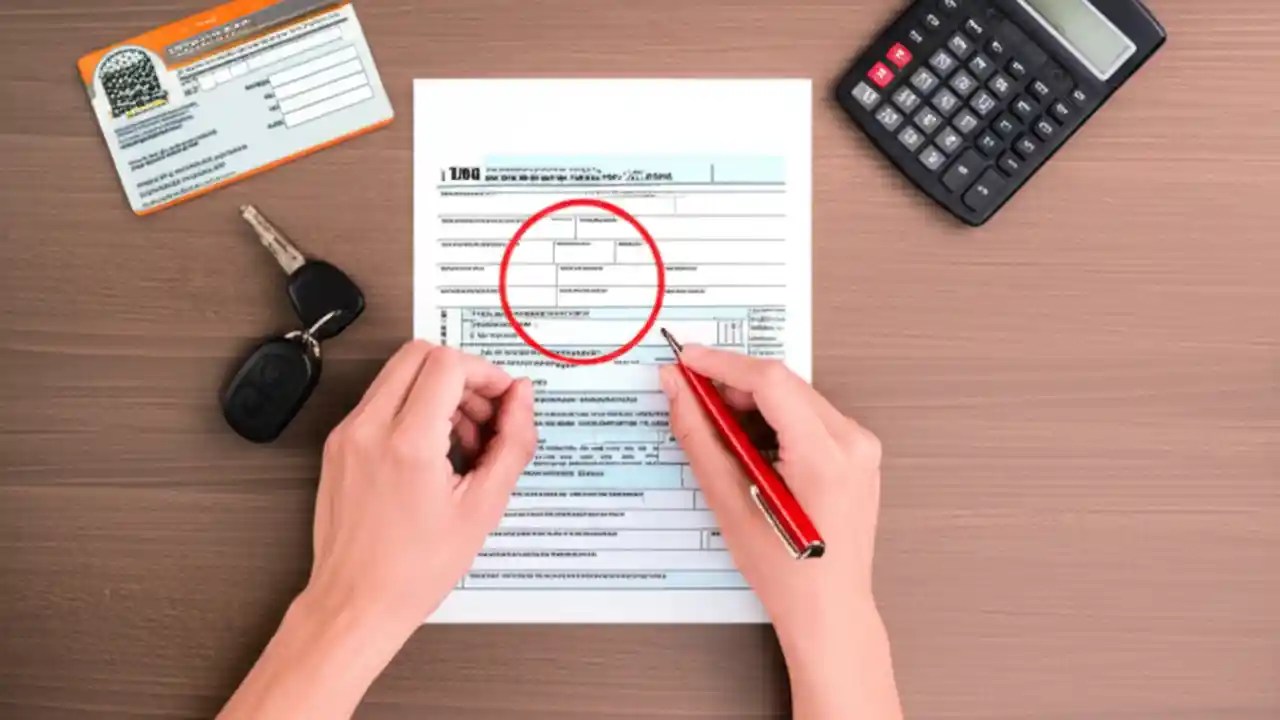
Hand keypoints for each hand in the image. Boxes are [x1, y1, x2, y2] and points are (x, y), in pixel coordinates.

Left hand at [308, 340, 536, 632]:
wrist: (357, 602)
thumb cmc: (413, 570)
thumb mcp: (483, 508)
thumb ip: (512, 444)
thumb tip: (522, 399)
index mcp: (408, 443)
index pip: (448, 364)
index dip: (485, 373)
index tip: (502, 399)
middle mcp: (370, 429)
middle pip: (420, 353)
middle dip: (462, 375)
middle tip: (484, 413)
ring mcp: (348, 434)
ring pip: (399, 373)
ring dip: (438, 390)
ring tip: (463, 439)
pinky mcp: (338, 444)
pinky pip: (381, 401)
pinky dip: (413, 409)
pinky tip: (434, 451)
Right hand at [659, 346, 899, 718]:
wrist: (829, 610)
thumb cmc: (788, 573)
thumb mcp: (730, 503)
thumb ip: (701, 437)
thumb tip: (678, 391)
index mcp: (826, 455)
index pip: (770, 382)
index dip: (722, 365)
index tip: (687, 360)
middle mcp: (852, 442)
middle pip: (784, 384)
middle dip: (733, 383)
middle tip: (691, 393)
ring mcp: (860, 447)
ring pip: (795, 397)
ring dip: (753, 402)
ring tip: (717, 427)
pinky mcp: (857, 454)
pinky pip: (809, 416)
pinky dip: (774, 419)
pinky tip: (749, 444)